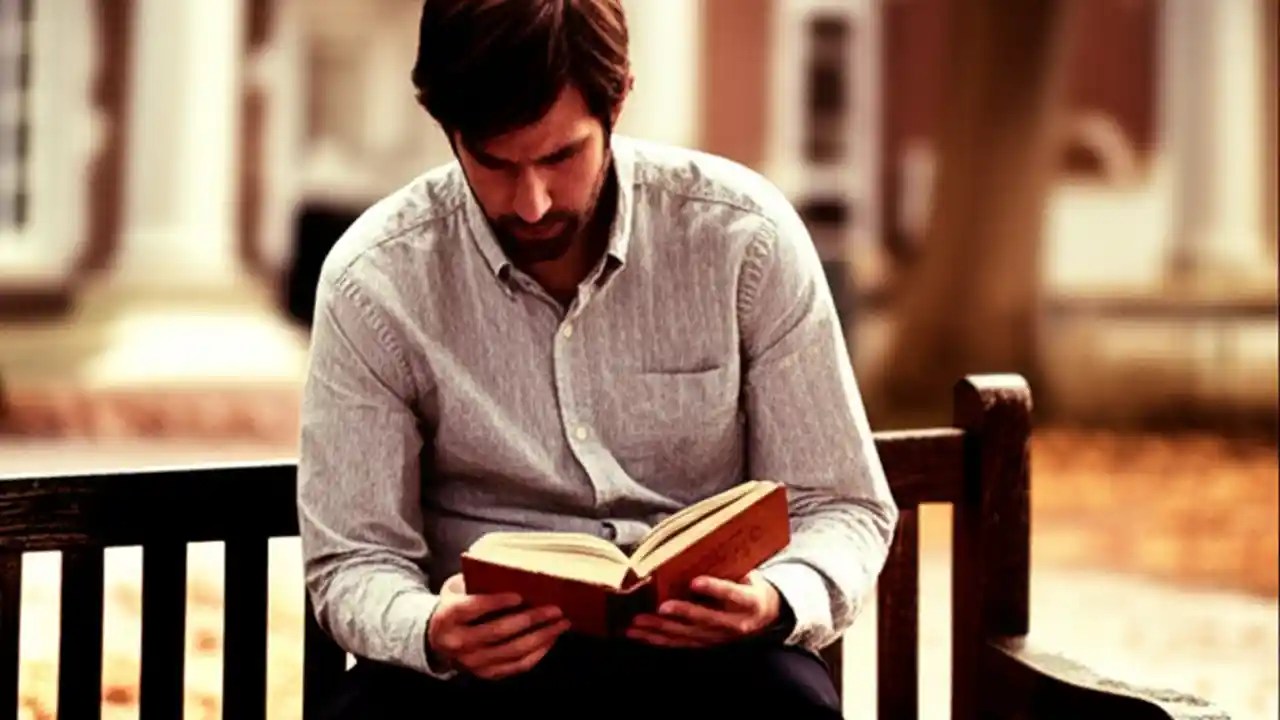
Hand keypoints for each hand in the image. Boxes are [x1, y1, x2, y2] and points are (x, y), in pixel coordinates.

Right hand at [427, 573, 570, 679]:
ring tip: (561, 623)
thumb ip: (477, 583)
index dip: (496, 602)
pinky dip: (539, 652)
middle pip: (498, 632)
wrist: (437, 639)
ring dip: (542, 636)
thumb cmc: (455, 606)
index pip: (472, 608)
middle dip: (530, 619)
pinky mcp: (487, 674)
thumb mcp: (457, 590)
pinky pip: (518, 665)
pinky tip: (551, 638)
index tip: (520, 595)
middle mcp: (459, 643)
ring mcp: (473, 663)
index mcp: (449, 617)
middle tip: (554, 608)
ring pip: (513, 651)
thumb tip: (514, 574)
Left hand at [626, 570, 780, 647]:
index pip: (732, 593)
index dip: (714, 588)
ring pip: (687, 635)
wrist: (764, 614)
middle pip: (706, 619)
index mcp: (749, 601)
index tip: (696, 581)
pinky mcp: (705, 643)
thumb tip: (700, 548)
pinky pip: (679, 643)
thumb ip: (728, 567)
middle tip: (661, 608)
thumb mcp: (748, 573)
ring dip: (660, 630)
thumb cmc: (750, 586)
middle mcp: (735, 623)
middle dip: (682, 614)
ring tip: (638, 623)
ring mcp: (719, 637)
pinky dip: (657, 639)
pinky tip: (640, 634)